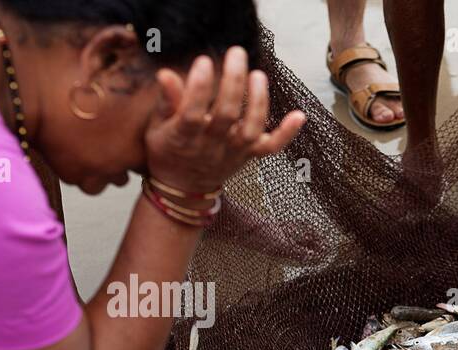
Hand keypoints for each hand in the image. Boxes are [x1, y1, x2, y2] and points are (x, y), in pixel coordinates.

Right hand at [146, 46, 306, 194]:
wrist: (184, 188)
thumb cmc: (168, 149)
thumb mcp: (157, 126)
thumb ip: (166, 101)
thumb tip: (166, 74)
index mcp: (183, 137)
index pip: (192, 112)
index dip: (198, 88)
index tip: (203, 61)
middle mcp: (211, 146)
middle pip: (226, 115)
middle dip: (233, 82)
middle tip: (236, 53)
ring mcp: (234, 152)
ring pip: (250, 129)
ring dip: (258, 102)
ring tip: (258, 75)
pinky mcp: (250, 156)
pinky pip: (271, 147)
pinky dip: (287, 134)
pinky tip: (300, 115)